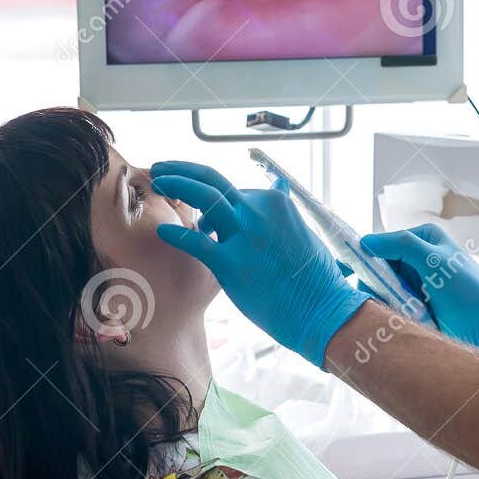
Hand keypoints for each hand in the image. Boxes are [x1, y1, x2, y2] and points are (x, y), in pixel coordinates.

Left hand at [150, 161, 369, 367]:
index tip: (197, 206)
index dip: (209, 196)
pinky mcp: (231, 265)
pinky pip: (195, 242)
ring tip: (158, 184)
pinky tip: (163, 230)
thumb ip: (283, 208)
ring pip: (203, 198)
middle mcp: (259, 212)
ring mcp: (244, 237)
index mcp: (275, 202)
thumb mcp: (301, 231)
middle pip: (211, 180)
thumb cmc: (312, 276)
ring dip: (176, 184)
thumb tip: (278, 184)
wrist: (321, 310)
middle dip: (181, 170)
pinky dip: (176, 233)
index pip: (232, 189)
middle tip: (161, 168)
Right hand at [359, 224, 478, 358]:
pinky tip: (399, 318)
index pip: (383, 243)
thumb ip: (399, 245)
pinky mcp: (414, 305)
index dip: (365, 256)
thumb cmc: (468, 290)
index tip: (344, 268)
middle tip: (379, 296)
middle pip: (378, 267)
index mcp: (423, 239)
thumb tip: (365, 242)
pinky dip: (391, 312)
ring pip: (382, 289)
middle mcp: (417, 259)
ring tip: (398, 309)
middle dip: (376, 282)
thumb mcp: (433, 260)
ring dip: (385, 300)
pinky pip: (391, 305)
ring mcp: (415, 283)